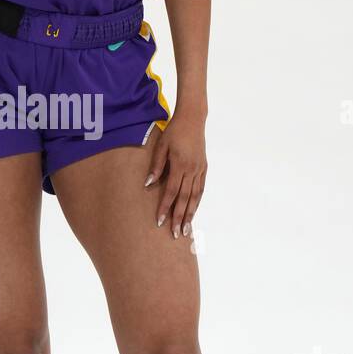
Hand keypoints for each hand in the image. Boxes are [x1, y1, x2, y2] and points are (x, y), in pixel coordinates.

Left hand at [145, 113, 206, 238]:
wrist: (193, 119)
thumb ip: (156, 166)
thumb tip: (148, 184)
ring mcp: (199, 169)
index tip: (159, 222)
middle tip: (176, 234)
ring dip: (190, 214)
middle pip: (184, 199)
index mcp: (180, 165)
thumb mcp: (161, 146)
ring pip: (195, 197)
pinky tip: (194, 210)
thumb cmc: (174, 131)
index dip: (165, 208)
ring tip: (187, 229)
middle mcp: (191, 170)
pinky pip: (201, 189)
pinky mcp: (204, 167)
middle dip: (180, 218)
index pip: (171, 192)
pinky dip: (197, 202)